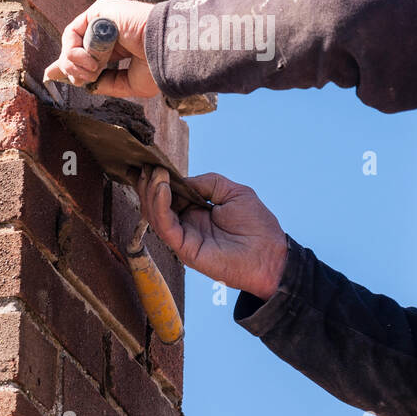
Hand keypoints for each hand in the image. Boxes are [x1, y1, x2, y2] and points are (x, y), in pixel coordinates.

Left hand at [43, 0, 159, 97]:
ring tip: (93, 71)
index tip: (52, 77)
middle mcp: (109, 31)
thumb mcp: (129, 84)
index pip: (87, 55)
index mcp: (119, 46)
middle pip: (75, 50)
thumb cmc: (156, 68)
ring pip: (71, 43)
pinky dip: (75, 52)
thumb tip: (81, 83)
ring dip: (75, 63)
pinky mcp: (100, 10)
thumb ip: (104, 83)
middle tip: (85, 79)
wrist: (166, 51)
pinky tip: (91, 61)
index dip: (70, 67)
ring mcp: (104, 19)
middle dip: (72, 69)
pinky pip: (74, 32)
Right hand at [136, 167, 289, 299]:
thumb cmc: (257, 225)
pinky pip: (166, 227)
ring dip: (152, 192)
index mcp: (198, 211)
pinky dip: (160, 206)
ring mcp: (184, 237)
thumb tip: (182, 180)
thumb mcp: (233, 192)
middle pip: (157, 204)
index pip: (171, 194)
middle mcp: (187, 224)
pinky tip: (163, 188)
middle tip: (146, 166)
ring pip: (156, 215)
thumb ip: (207, 184)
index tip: (153, 162)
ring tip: (156, 174)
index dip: (161, 179)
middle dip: (149, 184)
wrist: (270, 253)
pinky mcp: (185, 249)